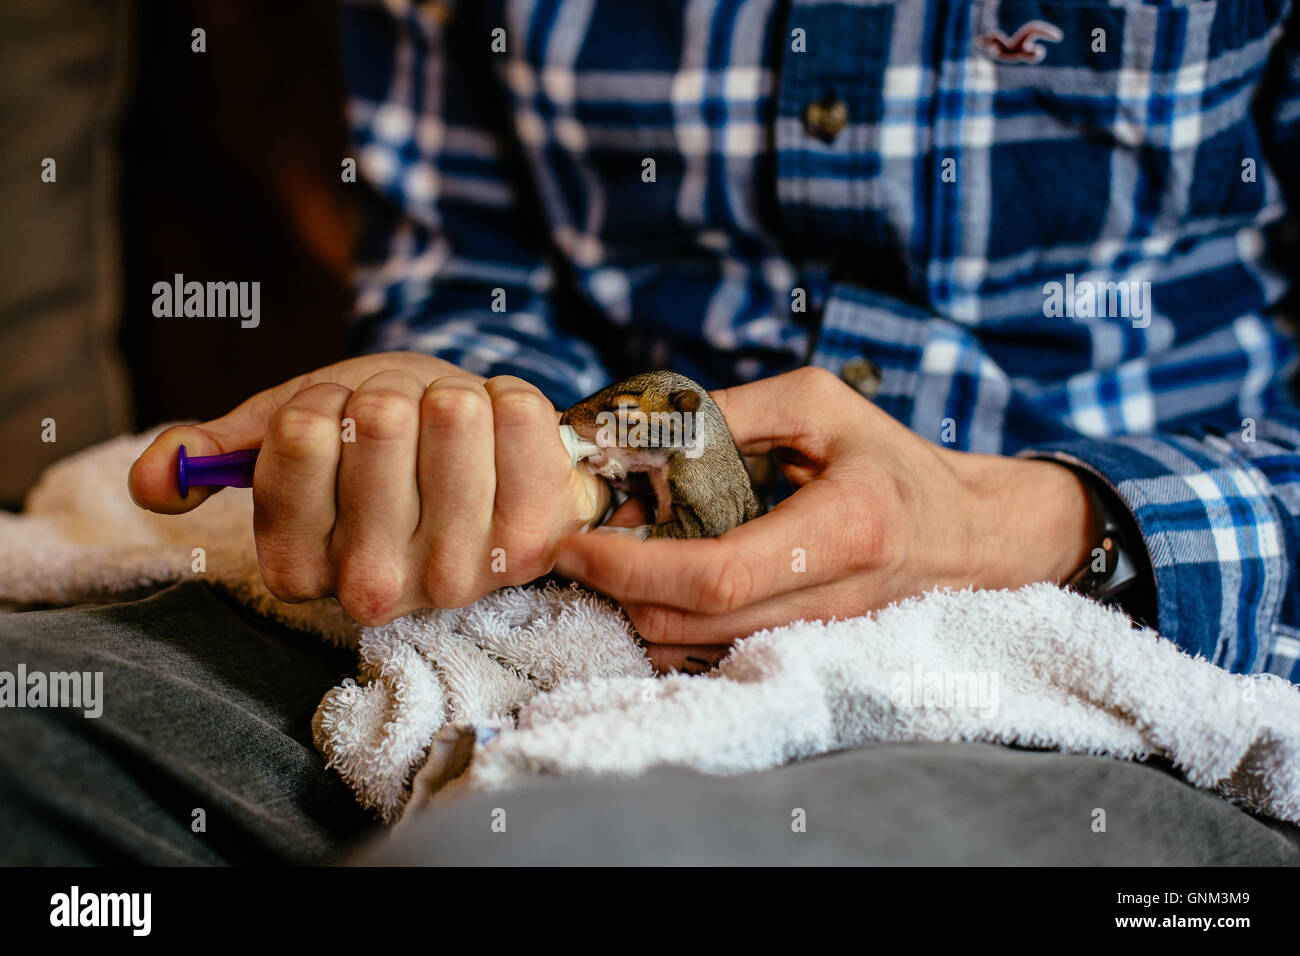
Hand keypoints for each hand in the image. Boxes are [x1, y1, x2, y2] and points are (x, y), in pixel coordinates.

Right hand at [129, 352, 608, 622]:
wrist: (477, 467)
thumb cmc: (378, 448)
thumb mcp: (288, 435)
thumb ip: (216, 451)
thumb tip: (150, 480)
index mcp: (296, 568)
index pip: (300, 435)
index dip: (321, 403)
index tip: (336, 423)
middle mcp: (377, 589)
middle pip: (382, 420)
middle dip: (387, 395)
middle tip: (400, 428)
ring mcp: (462, 574)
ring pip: (453, 414)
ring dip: (448, 397)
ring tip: (448, 433)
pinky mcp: (534, 543)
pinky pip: (519, 412)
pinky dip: (508, 400)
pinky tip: (500, 440)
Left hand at [553, 366, 1092, 671]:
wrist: (970, 536)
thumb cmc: (892, 461)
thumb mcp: (820, 406)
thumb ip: (730, 413)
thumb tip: (637, 436)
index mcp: (842, 532)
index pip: (716, 575)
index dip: (633, 567)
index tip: (576, 541)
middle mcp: (830, 601)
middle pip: (692, 625)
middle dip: (615, 592)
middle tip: (575, 544)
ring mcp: (818, 640)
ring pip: (695, 651)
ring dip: (634, 612)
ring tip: (609, 557)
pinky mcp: (804, 653)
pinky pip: (714, 655)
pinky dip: (667, 626)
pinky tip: (652, 583)